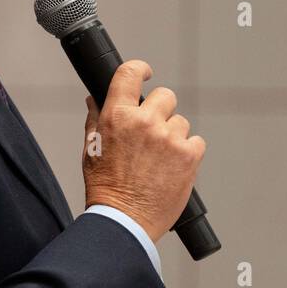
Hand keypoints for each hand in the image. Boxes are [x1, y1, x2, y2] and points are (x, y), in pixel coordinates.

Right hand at [81, 60, 206, 242]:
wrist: (124, 218)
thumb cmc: (105, 186)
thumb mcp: (91, 148)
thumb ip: (96, 119)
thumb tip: (96, 99)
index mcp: (116, 116)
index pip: (129, 74)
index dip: (139, 69)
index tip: (145, 73)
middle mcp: (144, 121)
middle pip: (165, 96)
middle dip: (159, 110)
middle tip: (151, 132)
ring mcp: (169, 137)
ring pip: (180, 122)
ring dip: (173, 134)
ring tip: (159, 157)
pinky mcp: (189, 154)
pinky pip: (195, 141)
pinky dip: (187, 151)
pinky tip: (171, 166)